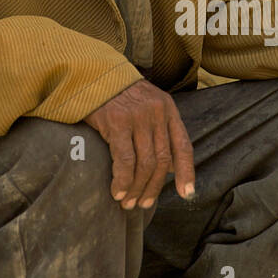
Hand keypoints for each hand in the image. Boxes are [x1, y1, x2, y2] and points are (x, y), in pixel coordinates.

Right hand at [83, 80, 195, 209]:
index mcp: (168, 109)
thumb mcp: (146, 104)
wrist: (90, 73)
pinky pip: (124, 160)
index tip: (187, 194)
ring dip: (136, 188)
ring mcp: (138, 117)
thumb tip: (169, 168)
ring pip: (145, 164)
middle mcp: (157, 112)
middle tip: (143, 204)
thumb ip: (158, 131)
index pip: (183, 146)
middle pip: (162, 160)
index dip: (187, 172)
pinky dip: (122, 180)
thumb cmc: (116, 94)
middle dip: (154, 187)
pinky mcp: (117, 122)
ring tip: (127, 202)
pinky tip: (117, 191)